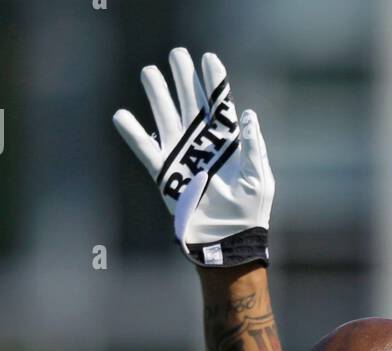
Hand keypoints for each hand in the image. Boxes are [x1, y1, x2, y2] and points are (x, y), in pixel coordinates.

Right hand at [113, 48, 273, 267]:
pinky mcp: (166, 174)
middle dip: (183, 78)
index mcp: (228, 142)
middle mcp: (203, 144)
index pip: (219, 104)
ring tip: (149, 72)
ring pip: (166, 117)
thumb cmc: (250, 214)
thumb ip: (254, 146)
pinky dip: (133, 133)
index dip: (214, 81)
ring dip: (157, 94)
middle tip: (176, 55)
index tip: (208, 59)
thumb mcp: (259, 178)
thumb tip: (247, 114)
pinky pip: (146, 150)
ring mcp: (183, 156)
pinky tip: (122, 115)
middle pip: (190, 103)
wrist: (228, 243)